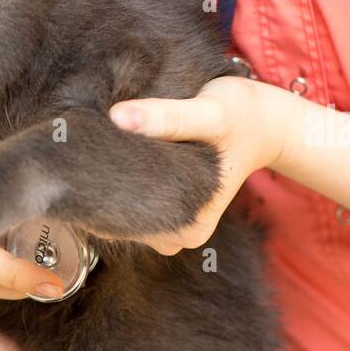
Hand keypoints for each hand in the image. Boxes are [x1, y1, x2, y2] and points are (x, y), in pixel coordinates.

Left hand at [109, 75, 292, 254]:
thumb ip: (168, 118)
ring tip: (107, 141)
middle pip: (117, 213)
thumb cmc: (239, 117)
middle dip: (101, 178)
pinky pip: (128, 199)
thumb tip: (117, 117)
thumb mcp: (210, 113)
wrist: (263, 123)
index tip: (86, 147)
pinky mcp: (164, 212)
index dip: (98, 180)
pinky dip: (120, 177)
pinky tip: (120, 152)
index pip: (120, 215)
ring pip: (121, 206)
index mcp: (188, 229)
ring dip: (110, 177)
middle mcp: (177, 237)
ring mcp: (169, 228)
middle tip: (93, 136)